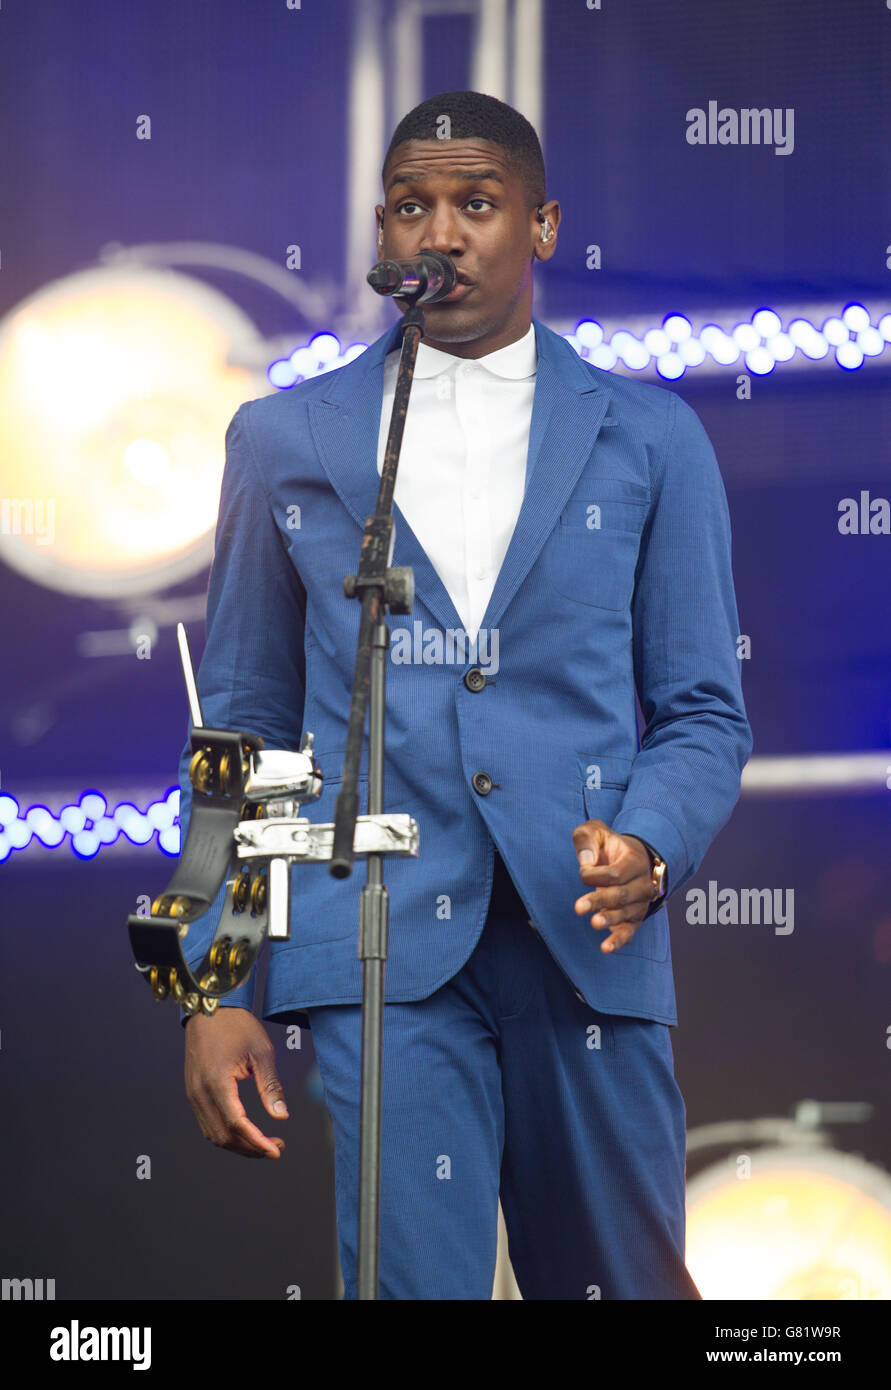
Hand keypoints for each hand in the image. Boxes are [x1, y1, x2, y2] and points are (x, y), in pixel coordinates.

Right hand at [184, 1006, 288, 1157]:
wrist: (209, 1008)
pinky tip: (245, 1131)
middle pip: (223, 1136)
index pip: (237, 1124)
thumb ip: (271, 1086)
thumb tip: (282, 1116)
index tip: (276, 1151)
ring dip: (238, 1145)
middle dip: (250, 1148)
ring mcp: (193, 1094)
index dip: (257, 1142)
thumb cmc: (237, 1026)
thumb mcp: (261, 1052)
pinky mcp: (192, 1092)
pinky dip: (226, 1134)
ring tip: (263, 1143)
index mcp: (216, 1082)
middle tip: (276, 1147)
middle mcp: (199, 1092)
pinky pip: (207, 1123)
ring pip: (213, 1134)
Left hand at [572, 819, 655, 952]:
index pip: (615, 873)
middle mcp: (642, 884)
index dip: (594, 875)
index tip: (582, 872)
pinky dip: (618, 941)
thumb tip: (586, 862)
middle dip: (599, 901)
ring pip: (625, 914)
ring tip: (593, 923)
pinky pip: (629, 932)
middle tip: (578, 907)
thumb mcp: (595, 832)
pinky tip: (605, 948)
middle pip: (620, 895)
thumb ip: (587, 839)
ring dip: (609, 919)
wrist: (630, 859)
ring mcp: (640, 903)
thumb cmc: (608, 846)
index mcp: (634, 862)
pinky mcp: (634, 919)